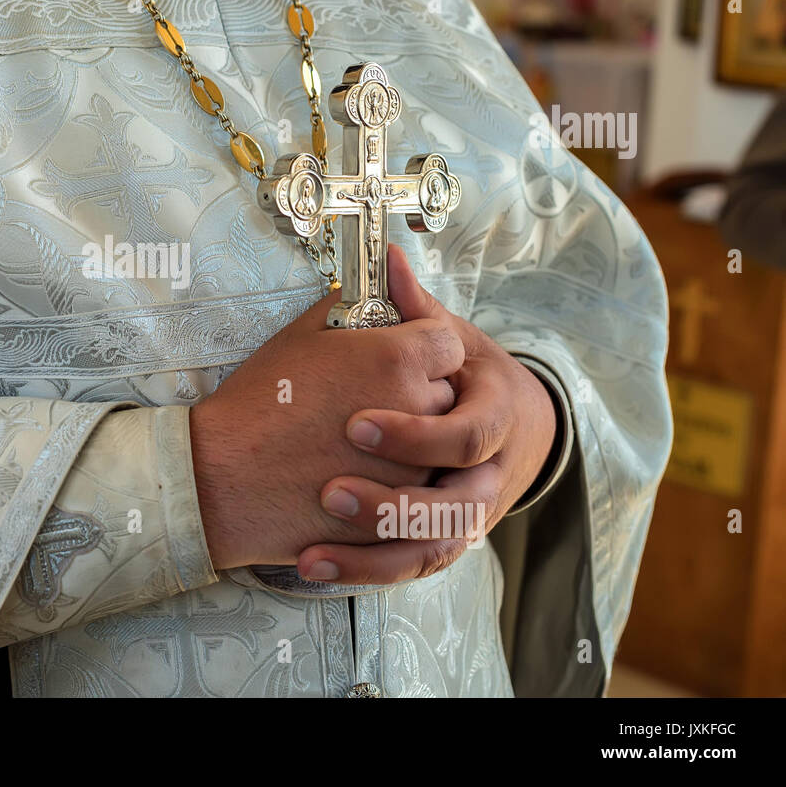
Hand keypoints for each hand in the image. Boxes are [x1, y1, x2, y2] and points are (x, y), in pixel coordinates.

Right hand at [189, 283, 466, 569]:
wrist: (225, 477)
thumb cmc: (257, 403)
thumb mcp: (301, 335)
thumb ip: (352, 303)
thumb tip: (381, 274)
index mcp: (398, 358)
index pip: (447, 342)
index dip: (422, 346)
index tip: (397, 353)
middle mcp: (417, 408)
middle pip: (446, 392)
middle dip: (418, 390)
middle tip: (368, 395)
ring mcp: (413, 464)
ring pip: (437, 447)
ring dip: (410, 442)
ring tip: (355, 436)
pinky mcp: (399, 507)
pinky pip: (417, 489)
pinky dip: (394, 480)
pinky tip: (352, 467)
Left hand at [295, 245, 557, 585]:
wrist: (519, 430)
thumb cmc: (468, 376)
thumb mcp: (452, 339)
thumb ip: (417, 310)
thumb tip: (388, 256)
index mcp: (496, 416)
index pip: (468, 435)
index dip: (416, 434)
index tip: (352, 423)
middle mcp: (492, 475)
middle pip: (455, 508)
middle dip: (390, 504)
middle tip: (327, 493)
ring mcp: (472, 516)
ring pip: (432, 550)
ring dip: (371, 555)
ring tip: (310, 554)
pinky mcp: (447, 543)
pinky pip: (412, 569)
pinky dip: (364, 573)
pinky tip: (313, 566)